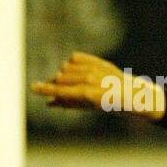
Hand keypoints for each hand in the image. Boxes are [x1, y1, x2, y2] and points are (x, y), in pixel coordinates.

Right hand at [30, 51, 165, 121]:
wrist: (133, 94)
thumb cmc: (109, 105)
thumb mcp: (89, 108)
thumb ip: (68, 104)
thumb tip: (48, 102)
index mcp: (88, 93)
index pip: (61, 90)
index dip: (45, 89)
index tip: (32, 87)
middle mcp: (90, 79)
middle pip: (59, 77)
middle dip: (55, 83)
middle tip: (58, 90)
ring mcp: (95, 69)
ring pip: (65, 67)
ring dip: (64, 75)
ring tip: (74, 82)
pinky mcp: (98, 61)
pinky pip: (74, 58)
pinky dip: (71, 64)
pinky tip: (76, 71)